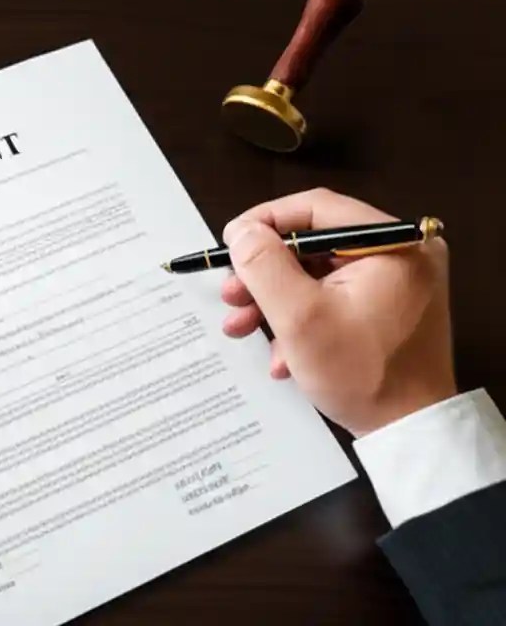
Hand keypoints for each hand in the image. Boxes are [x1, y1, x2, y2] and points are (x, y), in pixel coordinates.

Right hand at [219, 188, 455, 436]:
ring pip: (317, 275)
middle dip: (264, 273)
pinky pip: (333, 298)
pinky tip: (280, 354)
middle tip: (232, 293)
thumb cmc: (363, 375)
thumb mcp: (299, 317)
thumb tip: (242, 232)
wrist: (409, 432)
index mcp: (393, 244)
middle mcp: (402, 255)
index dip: (265, 222)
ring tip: (242, 326)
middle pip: (313, 244)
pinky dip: (301, 320)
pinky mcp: (388, 310)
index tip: (230, 242)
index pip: (316, 207)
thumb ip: (264, 266)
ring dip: (274, 301)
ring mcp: (397, 284)